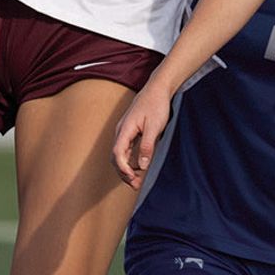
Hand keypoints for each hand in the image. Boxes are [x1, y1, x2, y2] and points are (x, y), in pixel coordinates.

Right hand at [112, 74, 175, 188]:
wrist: (158, 88)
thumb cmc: (156, 105)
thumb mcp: (155, 126)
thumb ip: (147, 146)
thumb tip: (141, 165)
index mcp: (125, 129)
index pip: (117, 154)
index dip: (123, 169)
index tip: (132, 178)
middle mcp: (121, 131)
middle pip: (116, 157)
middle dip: (124, 173)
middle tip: (136, 185)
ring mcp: (125, 131)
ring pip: (120, 154)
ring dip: (126, 168)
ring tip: (137, 180)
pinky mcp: (130, 131)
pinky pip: (126, 150)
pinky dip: (130, 161)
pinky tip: (139, 167)